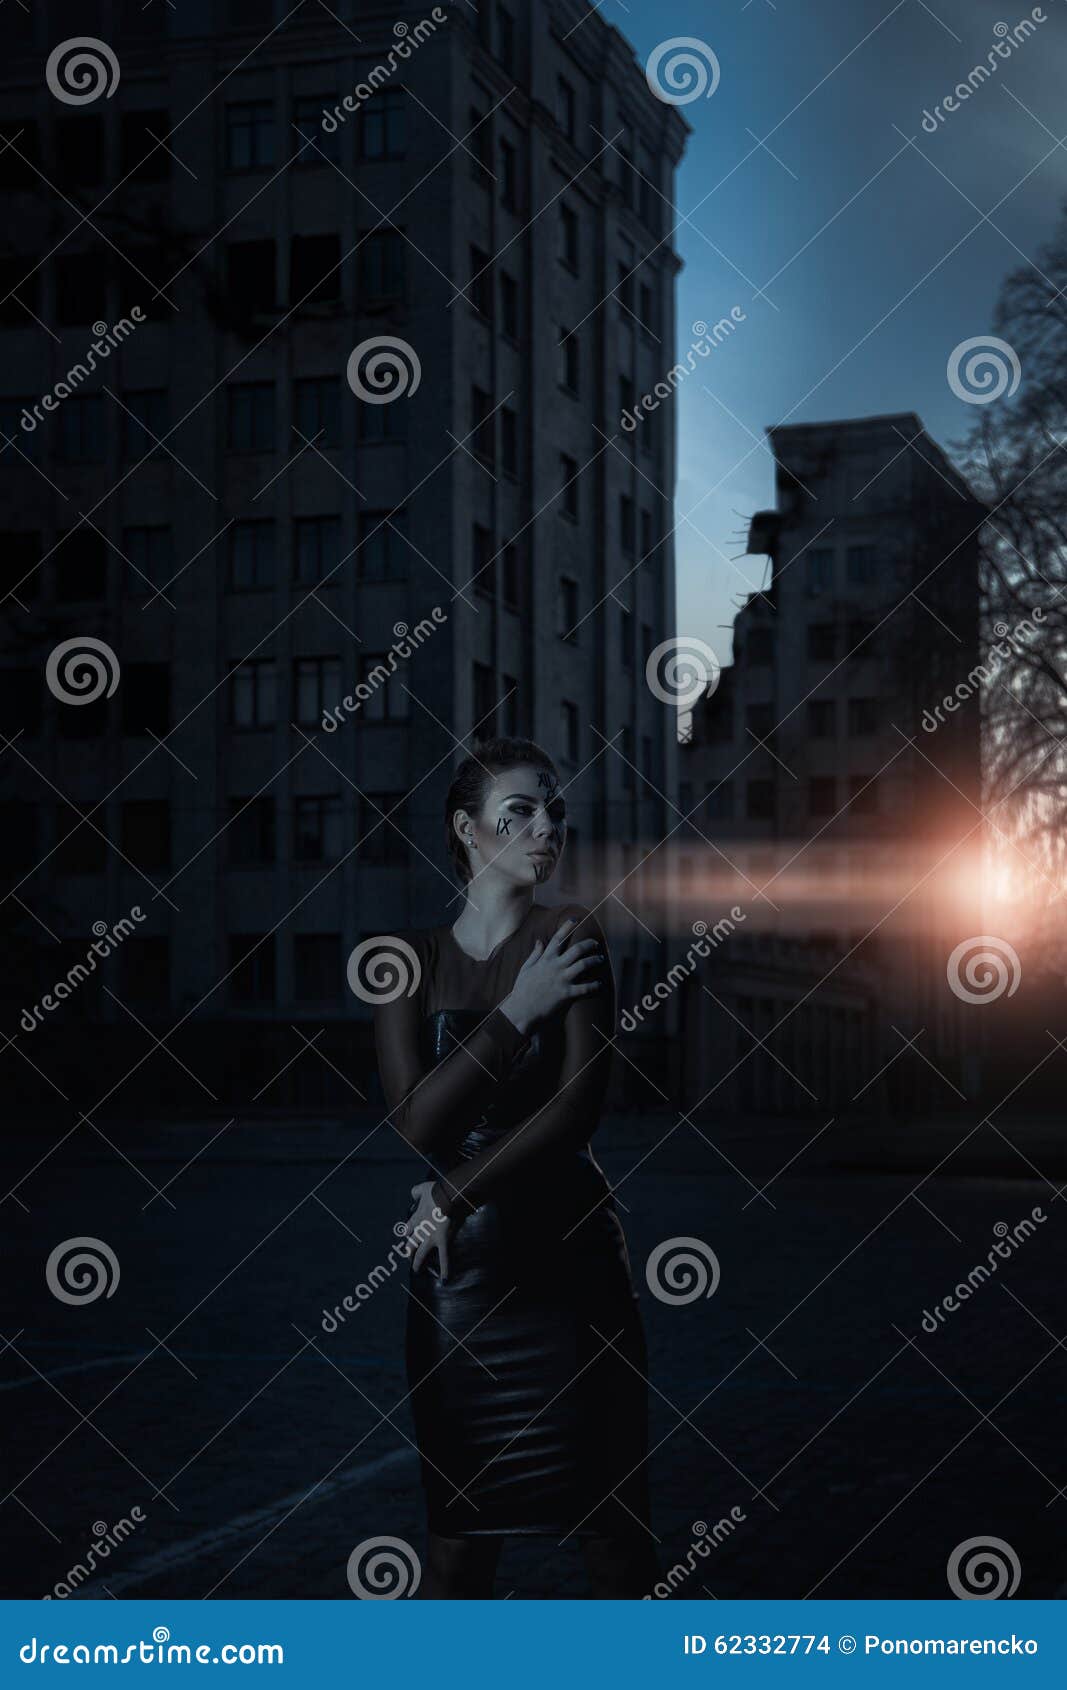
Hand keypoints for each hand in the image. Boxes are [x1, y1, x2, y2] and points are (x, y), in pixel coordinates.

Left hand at [400, 1181, 451, 1277]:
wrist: (447, 1197)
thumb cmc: (436, 1191)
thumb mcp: (423, 1188)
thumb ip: (416, 1191)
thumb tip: (413, 1193)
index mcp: (417, 1217)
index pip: (408, 1228)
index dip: (407, 1232)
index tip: (406, 1235)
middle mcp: (421, 1230)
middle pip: (411, 1243)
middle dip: (408, 1251)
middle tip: (407, 1257)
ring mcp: (430, 1238)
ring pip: (421, 1253)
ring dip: (417, 1262)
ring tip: (416, 1270)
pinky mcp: (442, 1242)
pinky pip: (444, 1258)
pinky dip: (445, 1269)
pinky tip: (444, 1279)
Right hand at [499, 918, 603, 1036]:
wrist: (522, 1010)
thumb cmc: (522, 990)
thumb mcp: (526, 969)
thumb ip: (535, 954)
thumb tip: (540, 940)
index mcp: (545, 959)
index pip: (557, 938)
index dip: (567, 927)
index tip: (575, 919)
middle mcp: (555, 967)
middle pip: (577, 949)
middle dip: (589, 944)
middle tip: (595, 944)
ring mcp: (562, 979)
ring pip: (584, 965)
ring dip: (594, 960)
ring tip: (600, 959)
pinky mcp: (567, 994)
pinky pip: (585, 988)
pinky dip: (595, 985)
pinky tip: (600, 984)